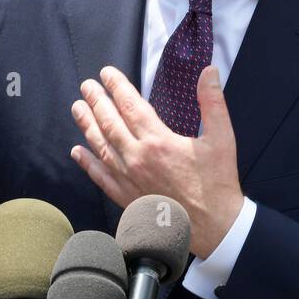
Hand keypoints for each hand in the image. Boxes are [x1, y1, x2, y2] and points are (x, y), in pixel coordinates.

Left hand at [69, 64, 244, 258]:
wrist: (214, 227)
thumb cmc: (217, 183)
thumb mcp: (222, 137)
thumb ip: (213, 101)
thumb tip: (209, 71)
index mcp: (158, 141)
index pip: (130, 105)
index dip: (116, 86)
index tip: (106, 73)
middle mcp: (138, 158)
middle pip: (109, 122)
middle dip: (96, 101)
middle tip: (86, 86)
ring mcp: (129, 179)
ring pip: (101, 146)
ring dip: (86, 125)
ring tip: (77, 108)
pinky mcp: (127, 197)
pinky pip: (101, 177)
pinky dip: (87, 163)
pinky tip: (77, 152)